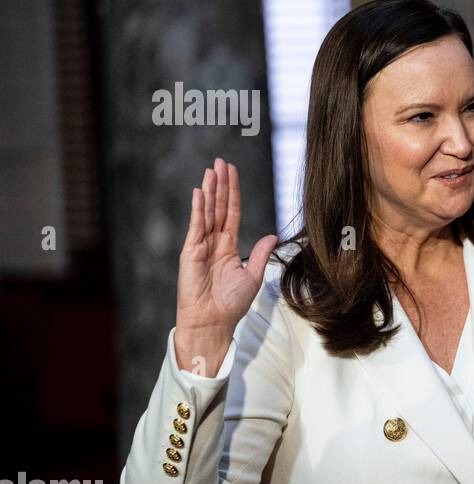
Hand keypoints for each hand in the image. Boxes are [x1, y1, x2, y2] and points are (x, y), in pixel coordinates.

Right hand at [174, 158, 276, 374]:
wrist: (214, 321)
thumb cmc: (231, 303)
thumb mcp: (253, 275)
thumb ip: (260, 253)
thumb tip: (273, 235)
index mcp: (228, 246)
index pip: (232, 212)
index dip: (233, 192)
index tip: (232, 173)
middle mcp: (213, 242)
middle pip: (219, 207)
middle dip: (220, 184)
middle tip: (220, 161)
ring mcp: (200, 245)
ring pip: (207, 212)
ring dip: (209, 191)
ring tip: (211, 170)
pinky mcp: (190, 252)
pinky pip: (196, 226)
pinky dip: (198, 209)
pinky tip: (199, 192)